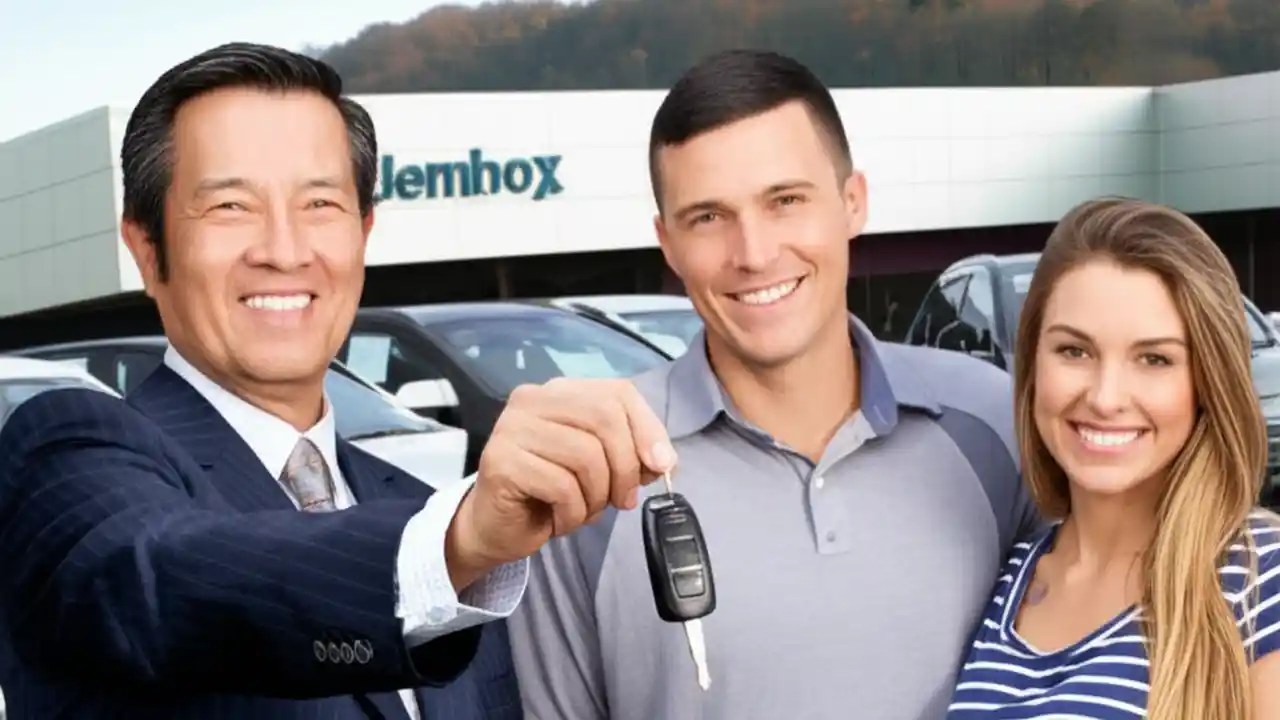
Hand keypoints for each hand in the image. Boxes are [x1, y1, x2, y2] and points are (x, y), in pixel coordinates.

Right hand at [445, 377, 674, 589]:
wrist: (497, 528)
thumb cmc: (551, 493)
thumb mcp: (602, 469)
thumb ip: (632, 454)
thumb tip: (662, 459)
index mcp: (560, 391)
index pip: (618, 393)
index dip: (648, 429)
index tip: (662, 465)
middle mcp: (532, 399)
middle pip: (605, 418)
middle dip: (626, 466)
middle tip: (623, 500)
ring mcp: (512, 427)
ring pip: (585, 455)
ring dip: (597, 496)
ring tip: (584, 511)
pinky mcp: (500, 461)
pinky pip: (561, 486)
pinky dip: (573, 513)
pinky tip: (560, 520)